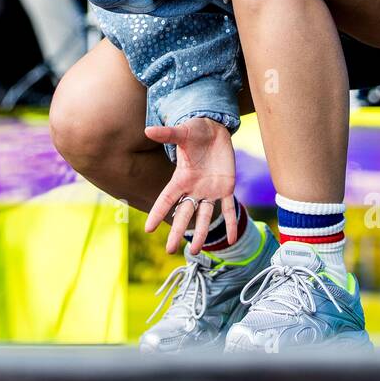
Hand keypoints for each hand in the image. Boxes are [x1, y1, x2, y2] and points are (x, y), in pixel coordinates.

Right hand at [143, 117, 237, 254]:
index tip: (148, 229)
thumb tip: (148, 129)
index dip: (157, 213)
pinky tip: (232, 239)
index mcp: (181, 178)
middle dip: (177, 232)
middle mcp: (194, 189)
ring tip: (194, 250)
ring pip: (204, 216)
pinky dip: (231, 223)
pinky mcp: (227, 188)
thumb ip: (168, 135)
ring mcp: (210, 191)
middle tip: (168, 250)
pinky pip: (228, 209)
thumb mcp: (182, 133)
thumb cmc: (195, 131)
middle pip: (184, 214)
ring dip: (201, 233)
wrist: (215, 130)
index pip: (166, 199)